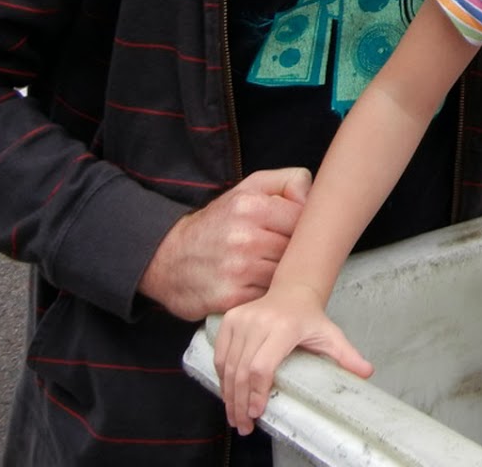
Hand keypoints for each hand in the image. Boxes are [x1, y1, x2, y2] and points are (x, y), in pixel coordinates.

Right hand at [139, 167, 312, 319]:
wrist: (167, 259)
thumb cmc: (217, 223)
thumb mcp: (249, 188)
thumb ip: (289, 182)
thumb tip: (314, 197)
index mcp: (252, 206)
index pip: (303, 220)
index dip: (301, 228)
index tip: (290, 233)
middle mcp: (244, 237)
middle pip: (296, 250)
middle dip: (292, 253)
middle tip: (277, 253)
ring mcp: (237, 270)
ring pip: (285, 274)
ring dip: (281, 275)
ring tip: (266, 267)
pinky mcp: (231, 298)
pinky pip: (268, 296)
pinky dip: (266, 293)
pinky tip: (254, 285)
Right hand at [213, 284, 373, 434]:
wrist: (293, 291)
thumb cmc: (311, 318)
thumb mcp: (331, 336)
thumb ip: (347, 356)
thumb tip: (367, 373)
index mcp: (285, 327)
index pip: (263, 365)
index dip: (257, 392)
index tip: (257, 412)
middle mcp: (260, 322)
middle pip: (243, 370)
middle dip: (240, 402)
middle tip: (243, 425)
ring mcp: (242, 319)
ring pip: (228, 365)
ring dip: (228, 395)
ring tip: (235, 417)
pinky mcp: (230, 320)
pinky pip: (220, 355)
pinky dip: (222, 377)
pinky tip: (228, 394)